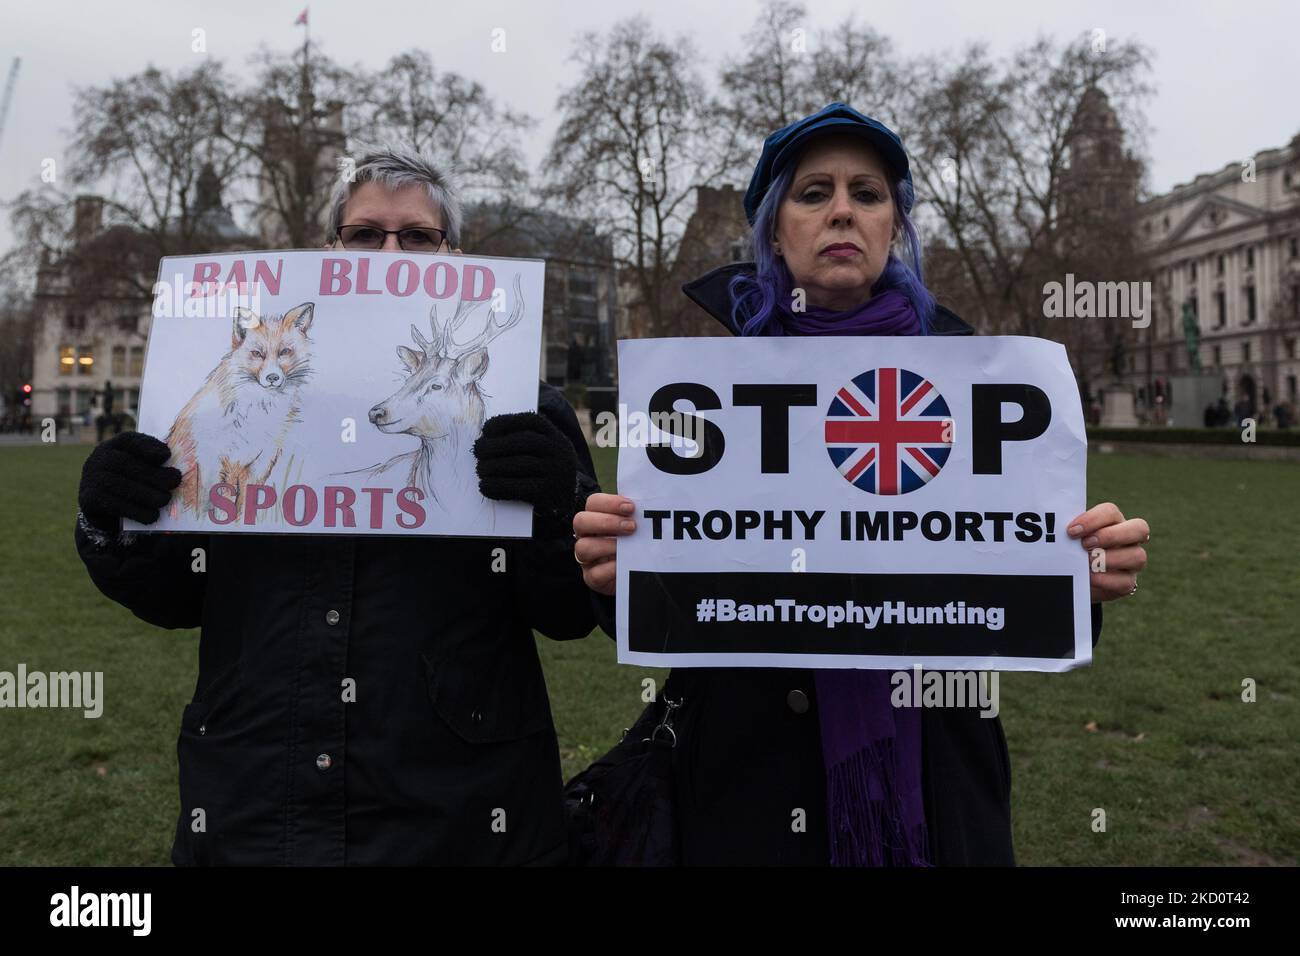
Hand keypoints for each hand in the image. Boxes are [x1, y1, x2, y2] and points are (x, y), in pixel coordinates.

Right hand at [79, 432, 180, 532]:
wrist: (105, 508)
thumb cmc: (132, 482)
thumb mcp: (142, 469)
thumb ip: (156, 465)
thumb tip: (176, 474)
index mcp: (114, 445)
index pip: (129, 440)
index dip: (148, 446)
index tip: (167, 454)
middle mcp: (98, 458)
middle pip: (125, 463)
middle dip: (153, 473)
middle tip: (175, 481)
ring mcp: (90, 478)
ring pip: (120, 485)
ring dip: (147, 494)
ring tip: (165, 500)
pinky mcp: (89, 499)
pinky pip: (114, 505)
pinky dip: (137, 511)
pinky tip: (153, 516)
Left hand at [474, 411, 577, 534]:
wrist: (566, 498)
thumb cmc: (541, 468)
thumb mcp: (540, 449)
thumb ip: (520, 438)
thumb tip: (484, 438)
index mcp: (554, 435)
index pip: (530, 421)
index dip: (505, 422)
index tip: (486, 429)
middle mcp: (559, 450)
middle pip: (523, 442)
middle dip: (495, 445)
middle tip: (477, 451)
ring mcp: (556, 472)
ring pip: (520, 464)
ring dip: (493, 466)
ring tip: (479, 469)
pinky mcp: (549, 494)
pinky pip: (520, 488)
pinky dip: (498, 486)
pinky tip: (484, 486)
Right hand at [572, 493, 635, 595]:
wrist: (635, 574)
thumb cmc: (634, 544)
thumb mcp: (634, 528)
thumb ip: (637, 517)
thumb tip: (650, 507)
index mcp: (595, 518)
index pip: (593, 503)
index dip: (610, 503)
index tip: (631, 507)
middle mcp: (586, 536)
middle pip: (580, 521)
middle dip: (607, 522)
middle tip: (632, 526)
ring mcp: (586, 558)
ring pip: (583, 547)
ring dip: (607, 544)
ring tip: (629, 546)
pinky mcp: (592, 578)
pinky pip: (594, 574)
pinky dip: (610, 568)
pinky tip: (625, 564)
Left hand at [1067, 502, 1149, 602]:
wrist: (1075, 579)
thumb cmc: (1072, 551)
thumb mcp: (1070, 540)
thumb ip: (1069, 532)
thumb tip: (1053, 528)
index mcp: (1113, 522)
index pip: (1111, 512)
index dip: (1093, 519)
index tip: (1071, 531)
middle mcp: (1129, 539)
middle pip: (1139, 528)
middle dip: (1110, 536)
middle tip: (1085, 545)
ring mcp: (1133, 561)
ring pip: (1138, 556)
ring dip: (1109, 559)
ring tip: (1086, 563)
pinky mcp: (1128, 582)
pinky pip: (1125, 581)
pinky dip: (1105, 580)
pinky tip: (1089, 578)